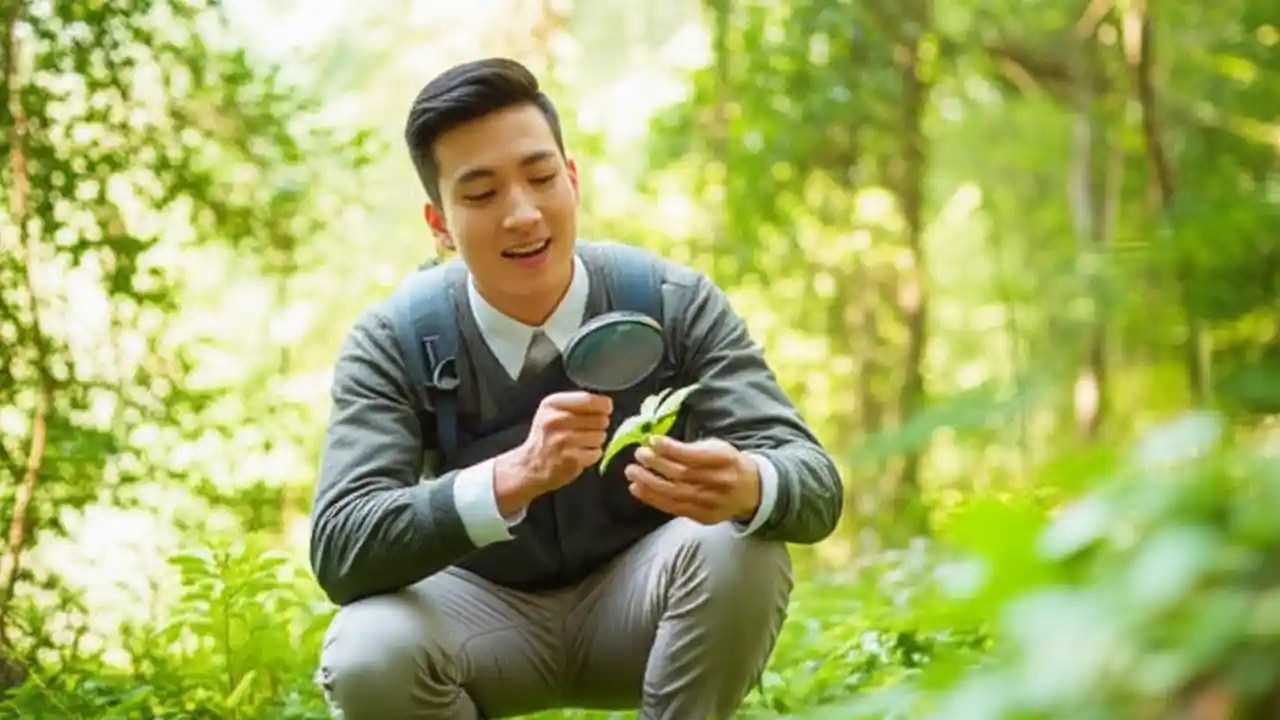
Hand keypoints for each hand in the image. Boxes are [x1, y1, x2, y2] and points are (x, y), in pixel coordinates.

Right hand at [493, 391, 611, 513]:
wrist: (530, 466)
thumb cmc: (546, 436)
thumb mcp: (552, 410)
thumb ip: (576, 403)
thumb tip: (606, 404)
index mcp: (552, 404)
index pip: (588, 399)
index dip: (603, 405)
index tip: (606, 409)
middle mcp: (555, 421)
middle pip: (599, 419)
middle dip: (600, 425)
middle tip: (589, 429)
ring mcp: (563, 441)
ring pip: (600, 436)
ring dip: (596, 441)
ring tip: (582, 443)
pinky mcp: (570, 459)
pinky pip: (596, 453)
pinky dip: (593, 454)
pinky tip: (580, 454)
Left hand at [626, 437, 760, 524]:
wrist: (750, 492)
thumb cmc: (726, 463)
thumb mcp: (717, 447)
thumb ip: (690, 447)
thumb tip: (654, 444)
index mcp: (725, 459)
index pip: (693, 455)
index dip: (670, 449)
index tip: (652, 440)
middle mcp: (719, 483)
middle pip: (682, 475)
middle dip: (656, 464)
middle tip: (638, 454)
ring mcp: (711, 503)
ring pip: (674, 494)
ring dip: (648, 483)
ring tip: (632, 472)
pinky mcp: (703, 517)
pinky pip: (673, 508)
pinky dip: (652, 499)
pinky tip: (637, 489)